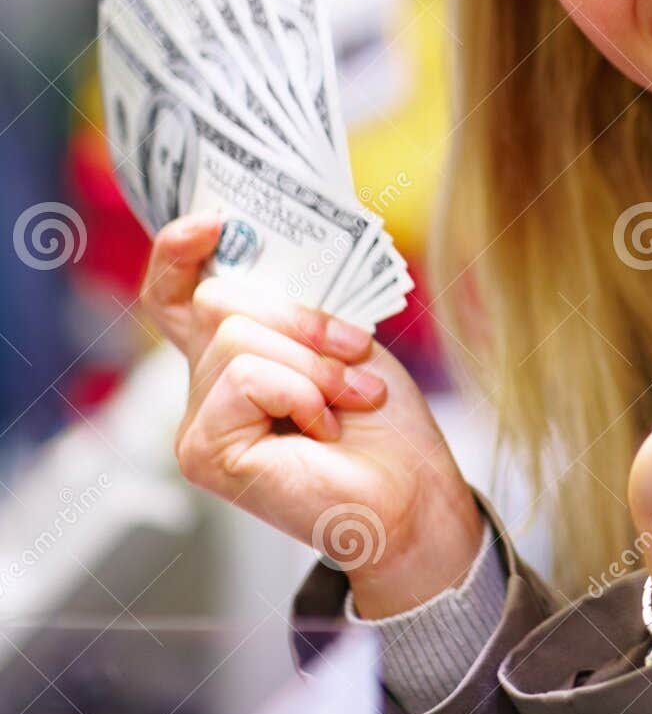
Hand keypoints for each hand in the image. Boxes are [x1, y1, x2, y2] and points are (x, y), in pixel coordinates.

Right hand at [141, 212, 482, 617]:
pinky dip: (301, 393)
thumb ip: (292, 306)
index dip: (179, 252)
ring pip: (238, 339)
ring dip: (314, 364)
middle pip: (219, 302)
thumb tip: (260, 258)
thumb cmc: (383, 423)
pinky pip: (246, 378)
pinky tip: (320, 430)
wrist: (412, 492)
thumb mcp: (340, 341)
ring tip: (349, 400)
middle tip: (354, 355)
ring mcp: (196, 423)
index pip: (177, 296)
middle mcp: (204, 388)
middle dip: (300, 319)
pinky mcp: (203, 451)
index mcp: (233, 355)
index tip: (214, 221)